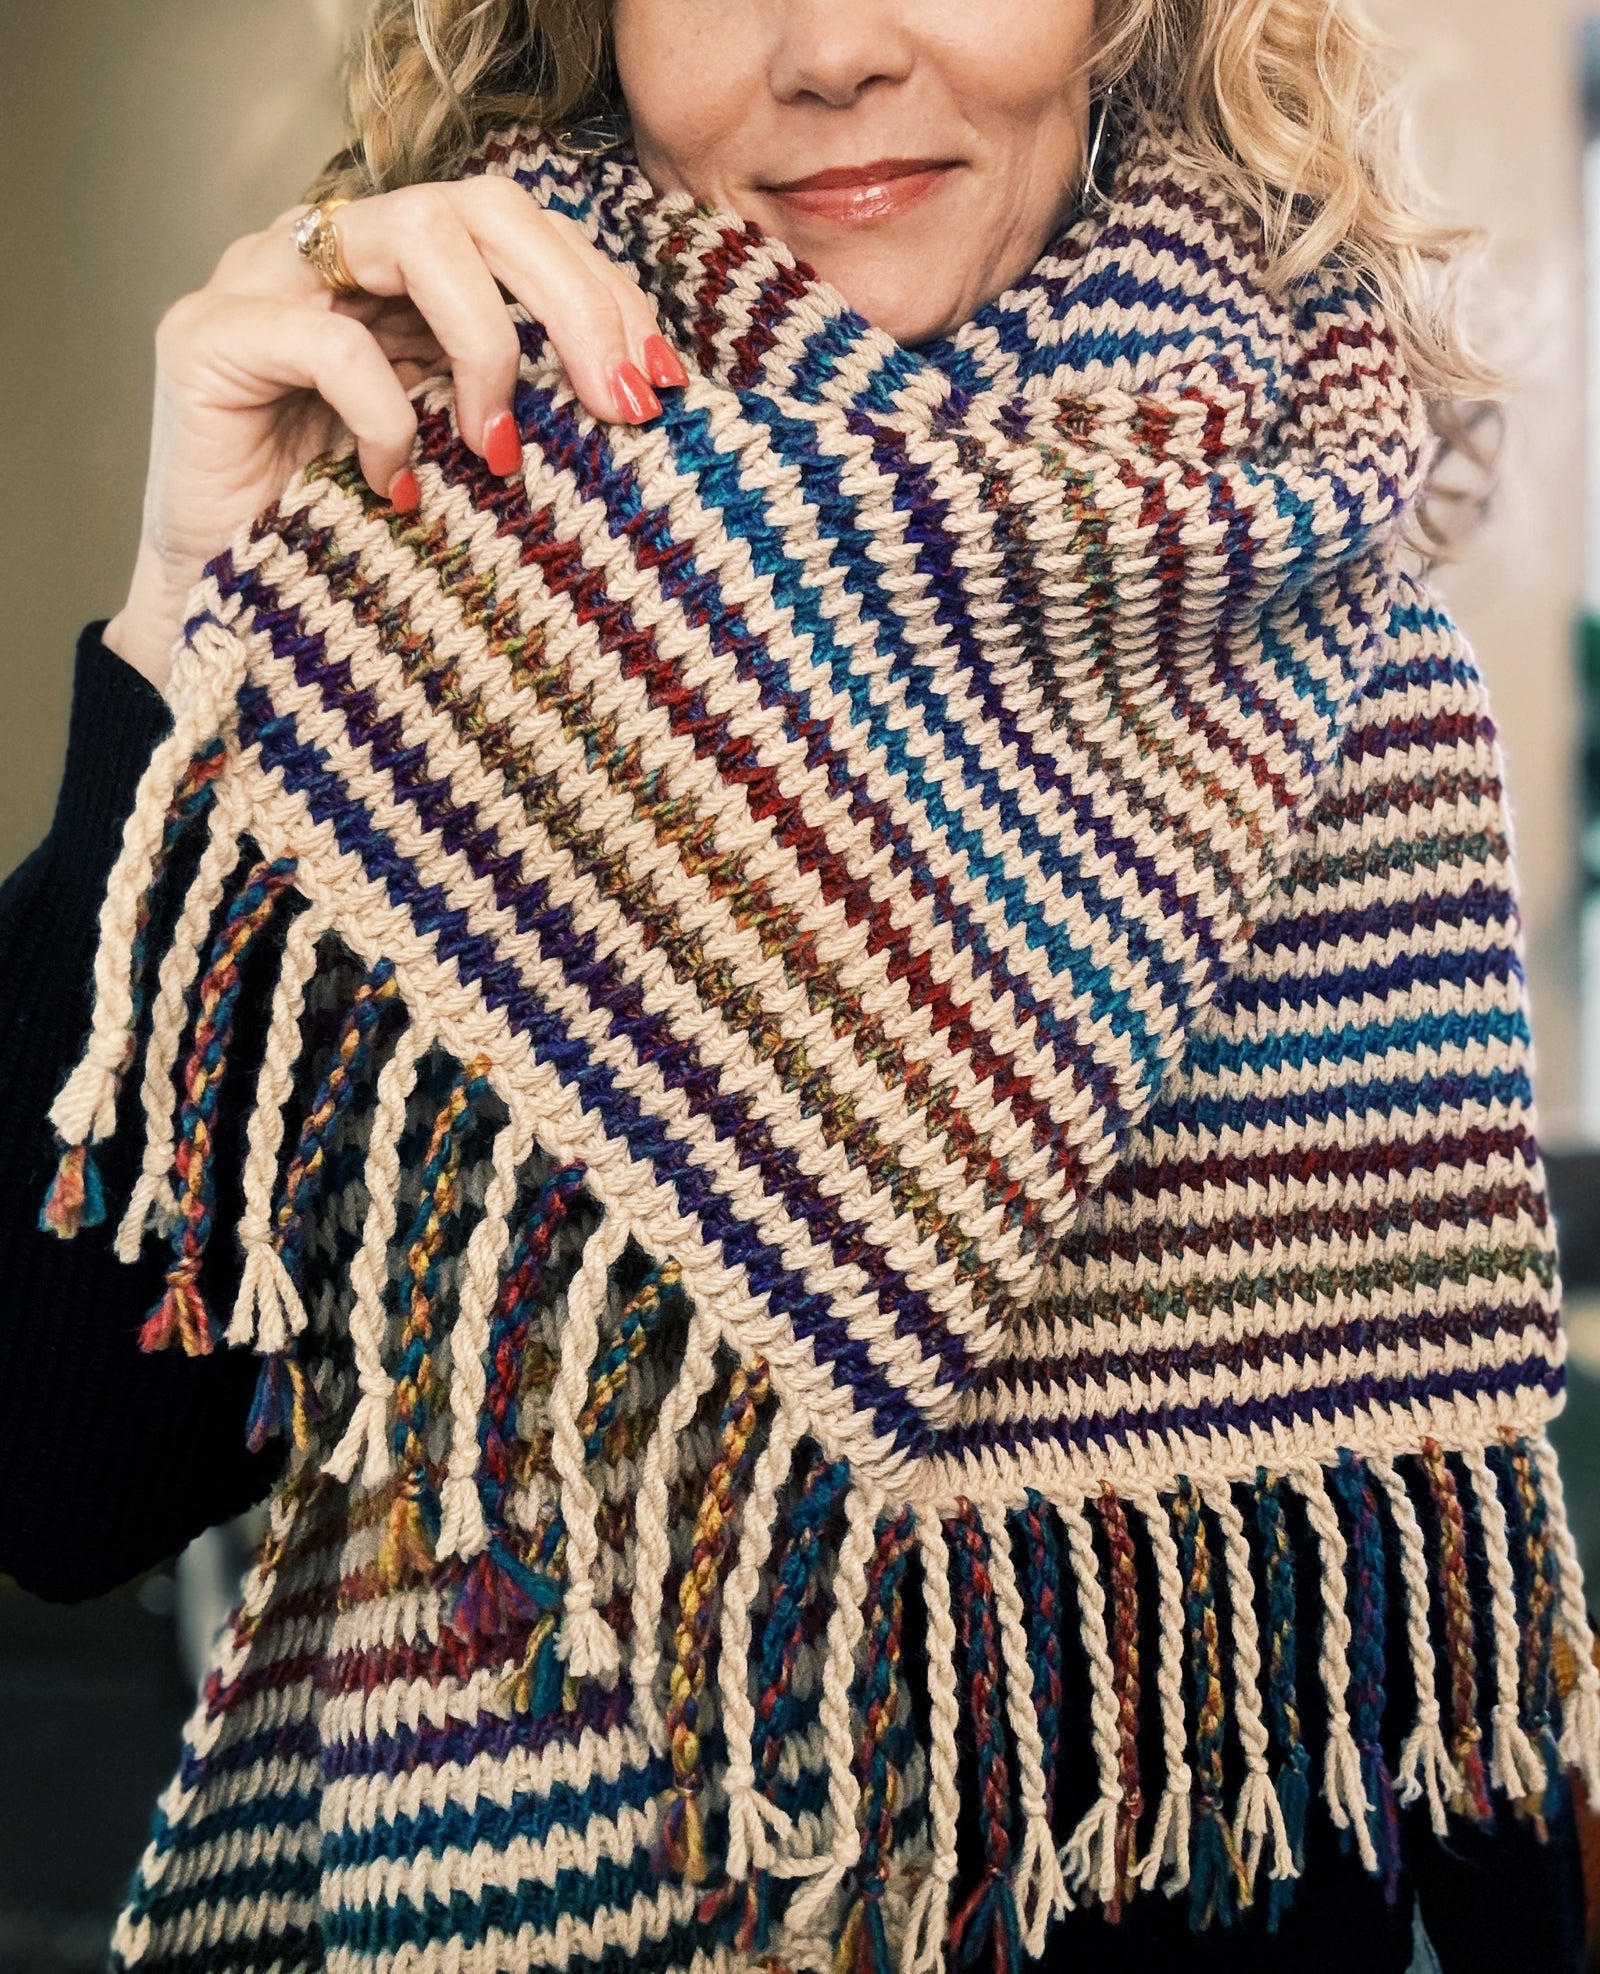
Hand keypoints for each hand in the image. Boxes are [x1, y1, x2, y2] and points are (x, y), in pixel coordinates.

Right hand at [103, 176, 687, 689]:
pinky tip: (399, 488)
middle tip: (618, 402)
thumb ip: (529, 405)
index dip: (605, 295)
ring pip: (414, 236)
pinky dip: (389, 417)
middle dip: (574, 301)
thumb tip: (645, 395)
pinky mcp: (207, 336)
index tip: (658, 384)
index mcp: (403, 270)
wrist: (231, 603)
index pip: (526, 231)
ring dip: (486, 344)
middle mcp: (336, 250)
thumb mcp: (466, 459)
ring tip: (497, 451)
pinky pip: (329, 340)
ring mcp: (263, 278)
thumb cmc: (356, 533)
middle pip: (483, 207)